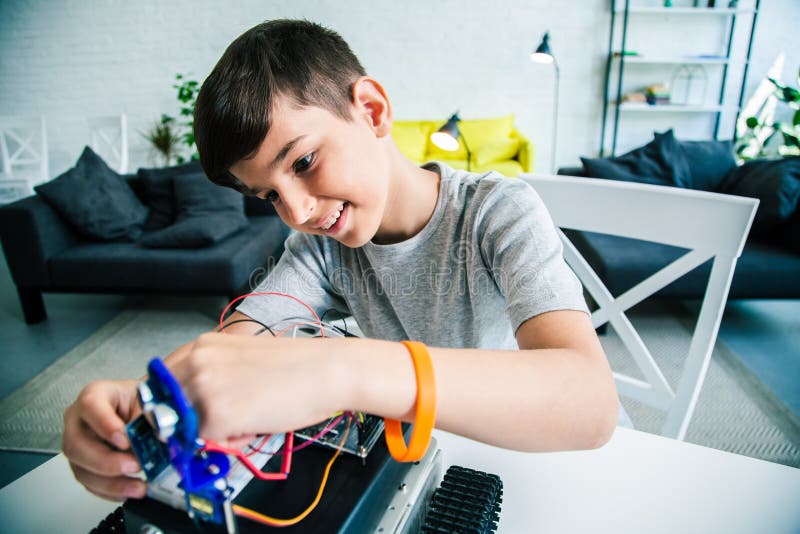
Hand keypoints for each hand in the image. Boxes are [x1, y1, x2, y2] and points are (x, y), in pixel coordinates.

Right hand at [62, 380, 145, 500]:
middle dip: (106, 461)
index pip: (91, 406)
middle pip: (77, 444)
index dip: (106, 426)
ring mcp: (79, 444)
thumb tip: (161, 434)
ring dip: (111, 482)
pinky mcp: (84, 465)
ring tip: (139, 486)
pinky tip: (131, 489)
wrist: (144, 411)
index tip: (126, 441)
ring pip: (81, 468)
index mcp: (96, 395)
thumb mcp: (151, 401)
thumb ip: (153, 416)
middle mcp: (79, 420)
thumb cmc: (143, 402)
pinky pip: (90, 483)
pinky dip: (112, 490)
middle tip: (134, 466)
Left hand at [170, 333, 346, 442]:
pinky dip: (228, 442)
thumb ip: (210, 375)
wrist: (326, 371)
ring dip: (210, 431)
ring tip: (244, 418)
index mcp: (202, 346)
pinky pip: (207, 441)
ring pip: (185, 426)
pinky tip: (254, 425)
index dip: (168, 404)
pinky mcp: (217, 415)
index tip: (175, 417)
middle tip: (217, 423)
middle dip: (186, 422)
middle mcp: (197, 363)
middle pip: (164, 407)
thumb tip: (190, 404)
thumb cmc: (295, 366)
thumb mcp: (240, 358)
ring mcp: (204, 388)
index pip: (159, 382)